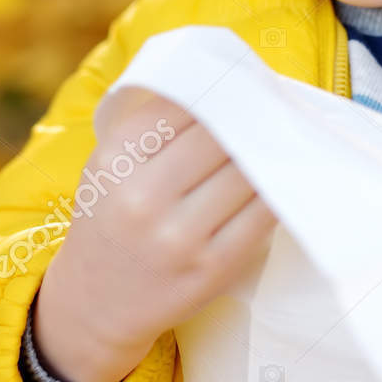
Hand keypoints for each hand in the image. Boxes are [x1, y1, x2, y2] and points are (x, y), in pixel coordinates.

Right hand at [33, 87, 277, 381]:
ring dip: (270, 152)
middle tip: (277, 105)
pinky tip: (282, 178)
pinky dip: (277, 190)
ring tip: (285, 136)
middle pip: (220, 136)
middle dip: (252, 118)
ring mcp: (179, 236)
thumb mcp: (109, 165)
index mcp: (115, 160)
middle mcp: (142, 197)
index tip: (244, 81)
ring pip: (246, 173)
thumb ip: (152, 125)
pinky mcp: (212, 268)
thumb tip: (220, 78)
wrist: (96, 303)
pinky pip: (262, 215)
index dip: (221, 89)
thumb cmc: (111, 220)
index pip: (184, 105)